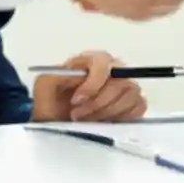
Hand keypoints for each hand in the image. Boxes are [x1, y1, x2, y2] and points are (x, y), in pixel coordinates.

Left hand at [31, 51, 147, 122]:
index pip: (103, 63)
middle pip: (120, 82)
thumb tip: (80, 76)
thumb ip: (57, 75)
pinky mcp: (132, 104)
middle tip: (77, 116)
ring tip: (87, 120)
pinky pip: (139, 107)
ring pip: (131, 96)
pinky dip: (123, 116)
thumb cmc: (52, 101)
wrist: (56, 121)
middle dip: (97, 104)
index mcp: (92, 61)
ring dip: (108, 112)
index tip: (76, 101)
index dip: (92, 84)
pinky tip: (105, 121)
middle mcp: (113, 69)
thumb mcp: (44, 85)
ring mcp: (125, 86)